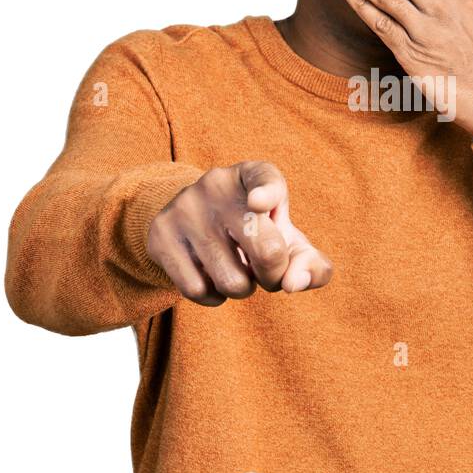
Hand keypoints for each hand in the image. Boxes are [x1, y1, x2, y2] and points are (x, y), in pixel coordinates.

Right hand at [146, 160, 333, 306]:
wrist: (195, 219)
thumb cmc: (257, 232)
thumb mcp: (289, 240)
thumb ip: (311, 265)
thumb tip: (294, 284)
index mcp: (255, 174)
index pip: (265, 179)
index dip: (267, 193)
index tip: (260, 202)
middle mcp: (218, 184)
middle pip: (266, 251)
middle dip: (274, 277)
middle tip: (266, 272)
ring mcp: (186, 208)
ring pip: (232, 281)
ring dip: (243, 289)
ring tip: (237, 269)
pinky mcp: (161, 235)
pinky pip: (197, 290)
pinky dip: (213, 298)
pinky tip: (212, 278)